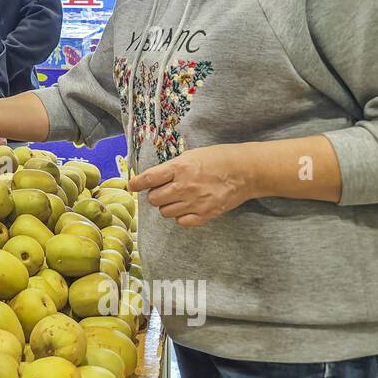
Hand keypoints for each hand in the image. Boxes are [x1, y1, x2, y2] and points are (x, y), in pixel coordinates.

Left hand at [127, 143, 254, 226]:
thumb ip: (172, 167)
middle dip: (155, 194)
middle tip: (164, 190)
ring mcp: (195, 202)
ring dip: (168, 206)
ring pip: (165, 212)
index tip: (131, 185)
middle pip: (154, 199)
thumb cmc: (219, 159)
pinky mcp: (206, 214)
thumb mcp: (192, 155)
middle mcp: (184, 186)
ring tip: (179, 198)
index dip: (137, 183)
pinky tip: (188, 207)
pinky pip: (182, 221)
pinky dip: (181, 216)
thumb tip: (153, 178)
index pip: (149, 178)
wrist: (246, 171)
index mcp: (180, 167)